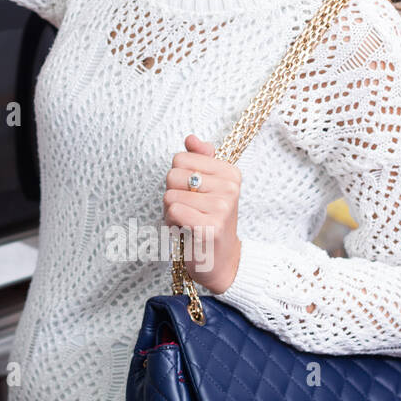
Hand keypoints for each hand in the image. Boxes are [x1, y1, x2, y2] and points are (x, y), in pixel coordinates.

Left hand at [163, 135, 242, 293]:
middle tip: (189, 211)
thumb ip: (200, 159)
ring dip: (171, 212)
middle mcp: (230, 188)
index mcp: (230, 173)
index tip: (193, 196)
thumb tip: (191, 138)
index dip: (178, 179)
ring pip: (169, 195)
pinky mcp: (209, 226)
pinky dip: (171, 224)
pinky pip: (172, 211)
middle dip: (173, 194)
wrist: (220, 262)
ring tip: (188, 222)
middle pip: (172, 175)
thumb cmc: (208, 221)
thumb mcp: (207, 187)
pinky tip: (185, 232)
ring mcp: (221, 207)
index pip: (180, 158)